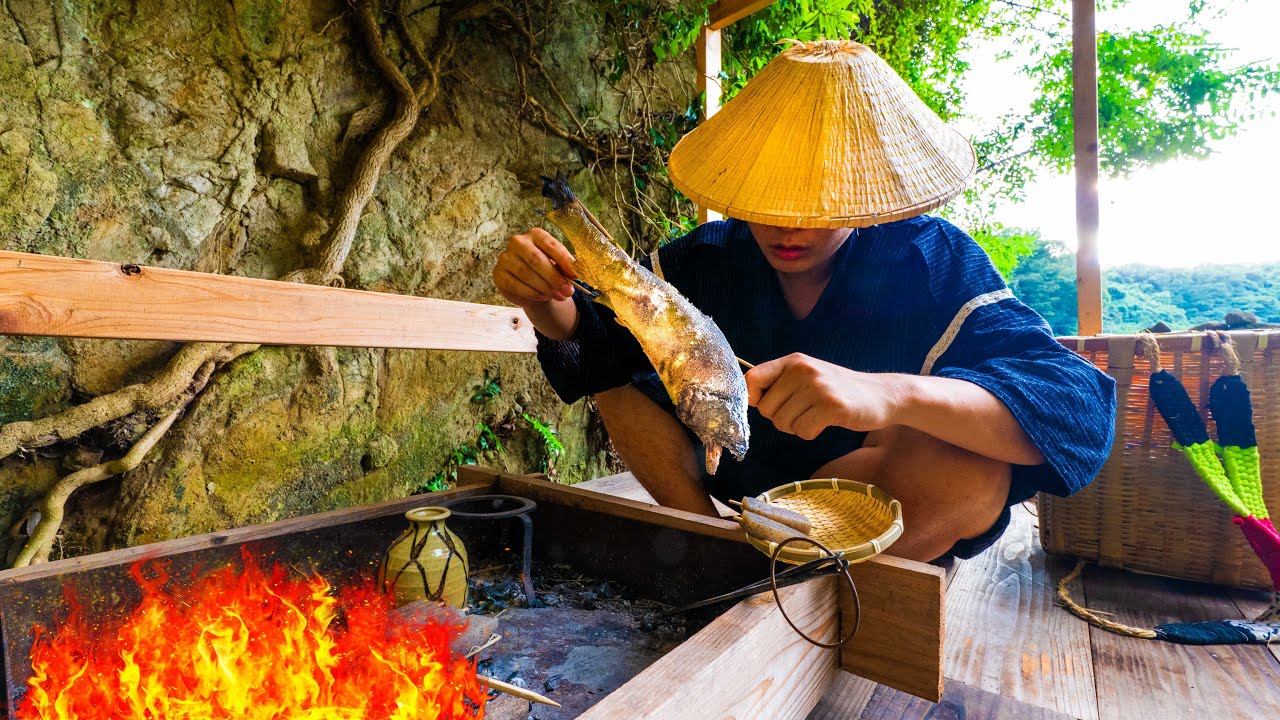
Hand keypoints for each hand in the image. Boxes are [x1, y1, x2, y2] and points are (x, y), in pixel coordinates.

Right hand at [493, 228, 577, 306]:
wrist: (531, 286)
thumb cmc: (547, 272)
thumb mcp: (559, 267)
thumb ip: (566, 268)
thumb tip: (575, 273)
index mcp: (535, 235)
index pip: (550, 244)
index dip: (563, 260)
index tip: (575, 275)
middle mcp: (518, 242)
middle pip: (536, 259)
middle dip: (554, 277)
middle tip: (567, 291)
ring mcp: (506, 257)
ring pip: (526, 274)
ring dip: (544, 288)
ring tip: (557, 296)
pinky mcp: (498, 273)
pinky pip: (515, 285)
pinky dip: (531, 293)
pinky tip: (542, 297)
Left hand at [745, 353, 906, 438]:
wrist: (882, 394)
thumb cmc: (839, 389)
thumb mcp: (808, 376)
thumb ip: (780, 383)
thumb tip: (750, 399)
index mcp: (793, 361)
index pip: (752, 378)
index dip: (755, 398)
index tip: (771, 405)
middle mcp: (803, 370)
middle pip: (766, 409)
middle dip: (781, 419)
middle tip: (803, 413)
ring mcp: (818, 387)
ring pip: (783, 423)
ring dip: (798, 427)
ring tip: (817, 415)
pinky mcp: (831, 406)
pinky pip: (803, 431)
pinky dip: (811, 433)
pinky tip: (826, 422)